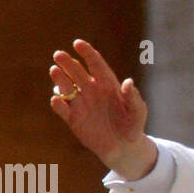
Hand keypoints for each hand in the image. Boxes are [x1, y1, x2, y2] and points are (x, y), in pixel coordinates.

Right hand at [49, 39, 156, 178]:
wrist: (123, 148)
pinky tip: (57, 99)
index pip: (95, 64)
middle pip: (77, 72)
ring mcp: (80, 103)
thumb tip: (129, 82)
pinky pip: (62, 109)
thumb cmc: (132, 127)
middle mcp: (91, 90)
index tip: (78, 44)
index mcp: (107, 84)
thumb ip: (133, 98)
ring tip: (55, 71)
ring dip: (60, 79)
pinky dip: (58, 104)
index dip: (87, 53)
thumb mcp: (138, 113)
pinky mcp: (73, 119)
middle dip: (67, 63)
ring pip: (66, 87)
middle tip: (58, 55)